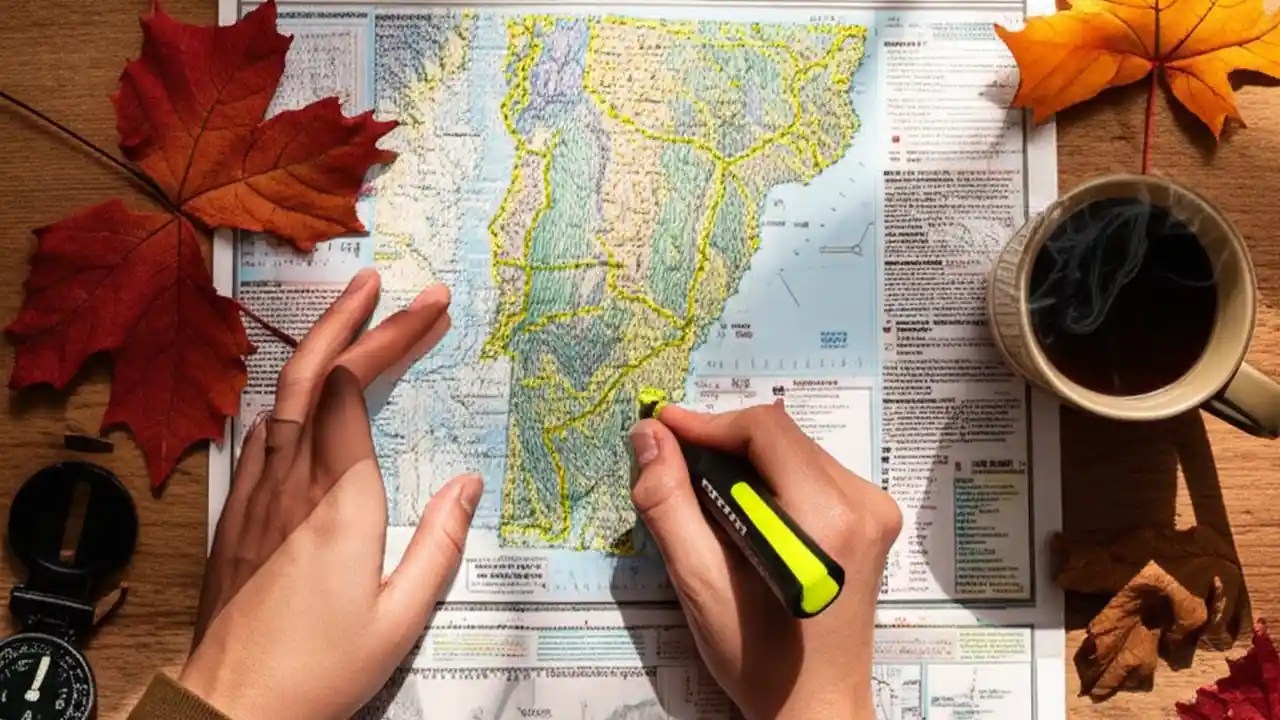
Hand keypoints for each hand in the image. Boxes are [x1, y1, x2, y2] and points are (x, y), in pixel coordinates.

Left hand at [180, 270, 483, 719]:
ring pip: (277, 396)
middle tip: (378, 281)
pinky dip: (286, 396)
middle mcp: (289, 482)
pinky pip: (259, 433)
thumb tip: (466, 486)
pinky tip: (300, 400)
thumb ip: (438, 545)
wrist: (229, 706)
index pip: (350, 387)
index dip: (389, 336)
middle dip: (347, 318)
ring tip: (348, 322)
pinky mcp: (236, 515)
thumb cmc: (319, 671)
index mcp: (337, 499)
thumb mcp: (400, 619)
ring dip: (315, 350)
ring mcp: (254, 494)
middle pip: (308, 373)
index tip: (429, 307)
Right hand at [629, 402, 901, 719]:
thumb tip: (649, 436)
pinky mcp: (874, 521)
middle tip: (673, 464)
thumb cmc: (756, 655)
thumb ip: (669, 502)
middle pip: (782, 437)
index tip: (660, 429)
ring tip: (704, 494)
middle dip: (722, 443)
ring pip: (796, 451)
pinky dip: (771, 479)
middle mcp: (863, 503)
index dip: (707, 423)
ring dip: (746, 461)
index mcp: (828, 517)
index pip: (765, 430)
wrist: (815, 705)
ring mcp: (875, 511)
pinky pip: (813, 473)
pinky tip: (744, 512)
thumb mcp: (699, 581)